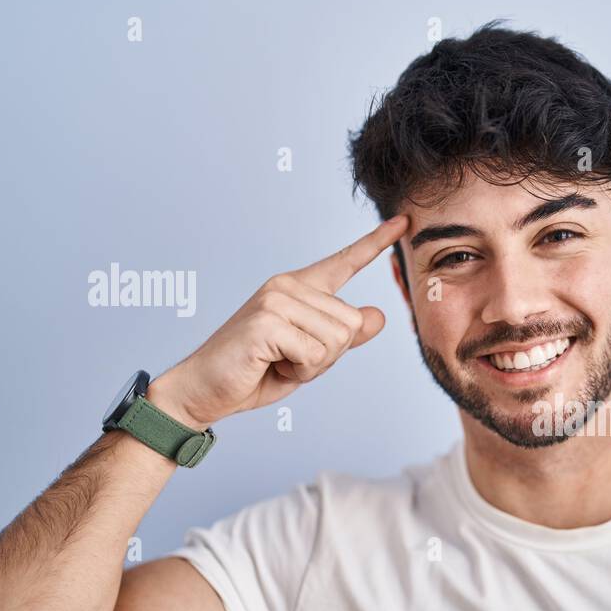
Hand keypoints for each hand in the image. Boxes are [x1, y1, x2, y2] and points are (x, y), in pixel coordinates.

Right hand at [147, 215, 408, 429]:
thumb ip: (344, 336)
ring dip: (314, 365)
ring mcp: (276, 300)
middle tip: (290, 358)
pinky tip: (271, 365)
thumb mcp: (311, 355)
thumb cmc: (257, 371)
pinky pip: (315, 355)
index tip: (404, 221)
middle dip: (329, 355)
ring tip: (278, 360)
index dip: (376, 242)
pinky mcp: (267, 321)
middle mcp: (288, 286)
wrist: (205, 389)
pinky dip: (300, 371)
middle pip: (351, 322)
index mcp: (299, 288)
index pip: (345, 262)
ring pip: (337, 339)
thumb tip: (379, 316)